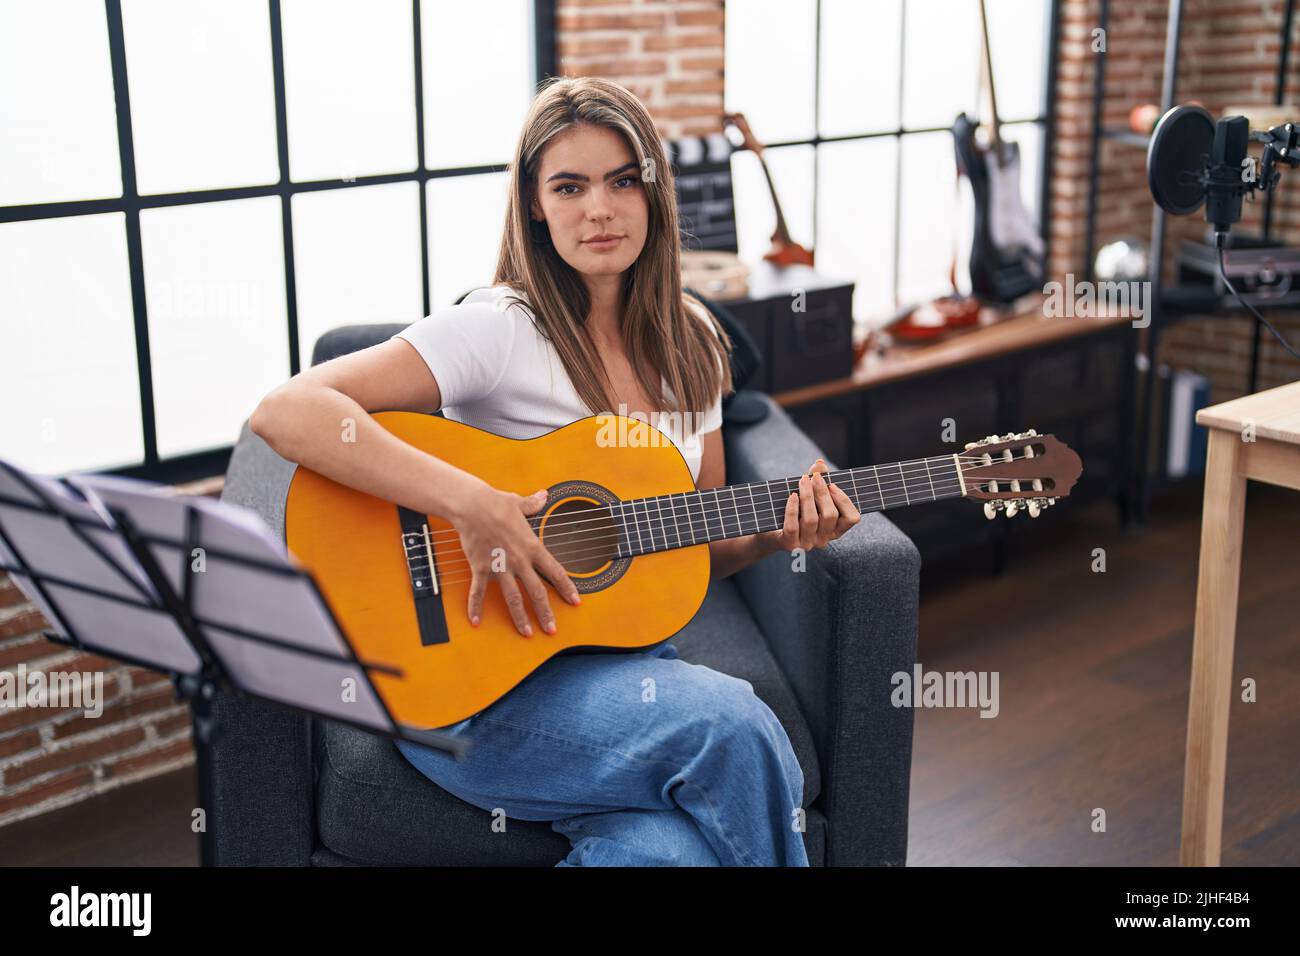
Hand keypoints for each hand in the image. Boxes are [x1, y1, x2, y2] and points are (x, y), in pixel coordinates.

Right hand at [450, 483, 580, 636]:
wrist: (472, 505)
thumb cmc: (496, 503)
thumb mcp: (519, 503)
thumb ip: (534, 504)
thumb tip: (543, 495)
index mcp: (532, 547)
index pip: (555, 572)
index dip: (567, 588)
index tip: (575, 601)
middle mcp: (520, 561)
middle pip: (537, 592)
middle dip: (546, 613)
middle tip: (552, 630)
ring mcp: (500, 567)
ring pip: (514, 598)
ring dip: (520, 618)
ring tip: (527, 633)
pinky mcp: (481, 568)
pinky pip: (478, 592)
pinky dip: (475, 607)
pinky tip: (475, 621)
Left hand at [757, 458, 860, 553]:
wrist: (769, 532)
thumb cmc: (795, 511)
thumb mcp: (808, 496)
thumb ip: (817, 480)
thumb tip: (820, 463)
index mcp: (835, 530)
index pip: (851, 518)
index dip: (844, 500)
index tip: (832, 484)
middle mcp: (824, 540)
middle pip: (830, 515)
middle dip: (822, 493)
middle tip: (813, 477)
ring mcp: (807, 544)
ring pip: (812, 519)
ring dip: (807, 496)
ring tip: (802, 481)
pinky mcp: (790, 544)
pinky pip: (793, 525)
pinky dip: (793, 508)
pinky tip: (792, 496)